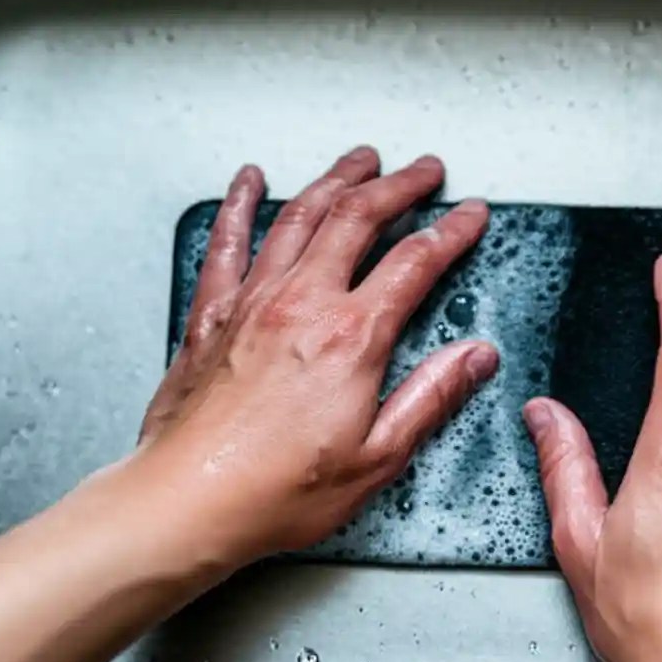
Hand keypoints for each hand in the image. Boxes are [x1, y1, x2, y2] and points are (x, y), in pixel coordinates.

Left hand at [135, 146, 498, 564]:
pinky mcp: (212, 314)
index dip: (450, 232)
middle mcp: (301, 304)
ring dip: (336, 180)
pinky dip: (242, 205)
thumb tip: (475, 357)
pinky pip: (228, 242)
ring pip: (300, 216)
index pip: (414, 262)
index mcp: (350, 337)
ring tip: (360, 160)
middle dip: (398, 185)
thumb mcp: (377, 457)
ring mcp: (252, 301)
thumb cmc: (274, 491)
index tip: (469, 215)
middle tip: (424, 170)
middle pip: (357, 219)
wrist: (186, 501)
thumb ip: (431, 396)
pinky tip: (249, 182)